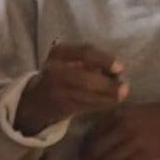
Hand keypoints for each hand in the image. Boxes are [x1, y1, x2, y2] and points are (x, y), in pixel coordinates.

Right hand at [13, 44, 127, 134]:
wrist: (34, 100)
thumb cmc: (58, 76)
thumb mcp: (67, 61)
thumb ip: (87, 62)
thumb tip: (117, 70)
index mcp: (58, 52)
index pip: (85, 52)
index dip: (105, 60)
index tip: (120, 67)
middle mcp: (54, 70)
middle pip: (86, 78)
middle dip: (108, 84)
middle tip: (125, 87)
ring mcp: (55, 90)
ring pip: (87, 95)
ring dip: (107, 96)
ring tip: (121, 94)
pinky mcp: (59, 106)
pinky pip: (85, 105)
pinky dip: (100, 104)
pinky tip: (110, 102)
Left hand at [78, 102, 159, 159]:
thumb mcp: (137, 111)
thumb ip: (118, 122)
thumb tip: (100, 139)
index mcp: (120, 114)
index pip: (93, 133)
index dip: (84, 149)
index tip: (82, 158)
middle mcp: (123, 126)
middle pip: (96, 149)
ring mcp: (134, 141)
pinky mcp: (145, 156)